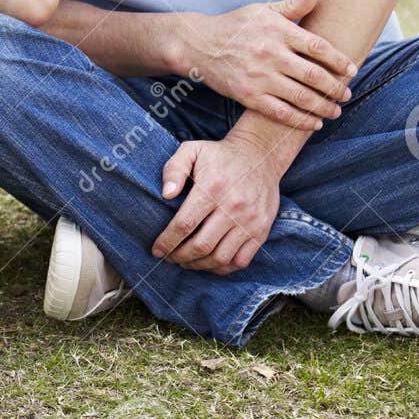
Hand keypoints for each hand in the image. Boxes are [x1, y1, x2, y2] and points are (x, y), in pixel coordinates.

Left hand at [152, 129, 281, 273]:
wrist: (261, 155)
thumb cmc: (220, 155)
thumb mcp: (192, 150)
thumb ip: (174, 169)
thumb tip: (166, 194)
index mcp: (212, 188)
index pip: (185, 224)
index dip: (167, 242)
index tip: (156, 250)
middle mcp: (233, 207)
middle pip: (201, 246)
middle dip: (179, 256)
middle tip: (169, 257)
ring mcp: (250, 221)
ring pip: (220, 258)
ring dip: (199, 265)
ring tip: (186, 261)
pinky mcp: (261, 230)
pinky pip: (241, 261)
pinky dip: (222, 268)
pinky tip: (209, 262)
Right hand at [180, 0, 356, 131]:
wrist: (200, 46)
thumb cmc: (237, 26)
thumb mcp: (264, 10)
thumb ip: (294, 5)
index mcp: (278, 31)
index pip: (317, 47)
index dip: (339, 61)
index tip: (352, 69)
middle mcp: (270, 54)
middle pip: (313, 75)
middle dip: (335, 87)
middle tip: (347, 93)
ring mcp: (259, 77)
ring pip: (300, 97)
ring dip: (323, 107)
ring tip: (335, 111)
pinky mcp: (249, 95)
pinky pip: (280, 112)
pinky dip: (300, 120)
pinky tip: (313, 123)